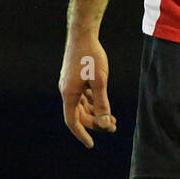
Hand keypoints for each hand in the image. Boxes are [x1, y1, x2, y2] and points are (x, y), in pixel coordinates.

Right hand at [59, 32, 116, 148]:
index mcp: (69, 94)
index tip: (91, 144)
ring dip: (95, 112)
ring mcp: (69, 84)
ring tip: (112, 118)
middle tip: (113, 127)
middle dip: (95, 123)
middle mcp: (66, 90)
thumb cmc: (91, 56)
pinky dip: (93, 102)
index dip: (82, 134)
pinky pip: (83, 95)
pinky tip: (104, 103)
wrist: (82, 34)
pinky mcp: (74, 77)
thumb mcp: (100, 80)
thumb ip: (102, 102)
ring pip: (82, 105)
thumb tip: (105, 123)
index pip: (73, 121)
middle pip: (79, 114)